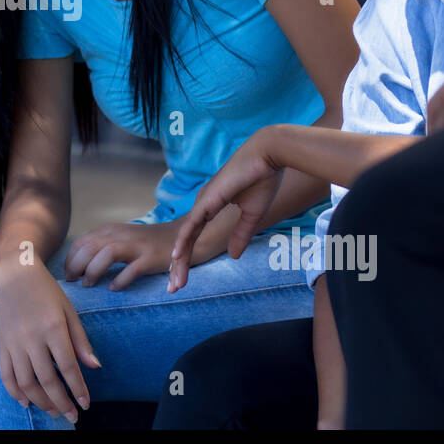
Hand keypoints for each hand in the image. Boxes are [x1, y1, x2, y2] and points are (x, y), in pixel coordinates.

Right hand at [0, 259, 101, 421]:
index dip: (78, 389)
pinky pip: (6, 375)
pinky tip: (27, 402)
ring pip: (25, 382)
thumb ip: (81, 340)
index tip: (85, 404)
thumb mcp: (69, 311)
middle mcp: (31, 337)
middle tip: (72, 416)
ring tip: (54, 411)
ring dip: (40, 401)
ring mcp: (13, 342)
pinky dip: (15, 392)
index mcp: (53, 327)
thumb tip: (95, 367)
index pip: (67, 367)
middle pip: (46, 380)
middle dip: (61, 402)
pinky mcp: (1, 344)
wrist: (15, 275)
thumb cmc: (47, 292)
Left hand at [63, 221, 177, 290]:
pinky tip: (113, 289)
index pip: (81, 242)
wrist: (175, 237)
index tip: (68, 276)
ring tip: (89, 285)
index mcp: (109, 230)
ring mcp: (136, 246)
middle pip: (90, 247)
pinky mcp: (150, 258)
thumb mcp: (117, 238)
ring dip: (94, 271)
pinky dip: (120, 280)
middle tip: (74, 282)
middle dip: (77, 266)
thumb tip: (75, 266)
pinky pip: (132, 269)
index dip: (70, 260)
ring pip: (108, 254)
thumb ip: (98, 247)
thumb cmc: (141, 243)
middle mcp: (120, 235)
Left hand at [167, 134, 280, 293]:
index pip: (194, 238)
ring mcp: (203, 202)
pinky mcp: (208, 199)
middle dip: (179, 266)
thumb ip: (241, 234)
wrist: (269, 155)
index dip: (187, 258)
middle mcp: (203, 206)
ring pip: (185, 236)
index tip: (182, 279)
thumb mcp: (252, 214)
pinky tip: (176, 256)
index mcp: (211, 207)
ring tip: (174, 282)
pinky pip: (192, 225)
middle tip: (174, 289)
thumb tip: (234, 255)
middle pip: (185, 241)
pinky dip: (183, 241)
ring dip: (179, 260)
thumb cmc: (262, 179)